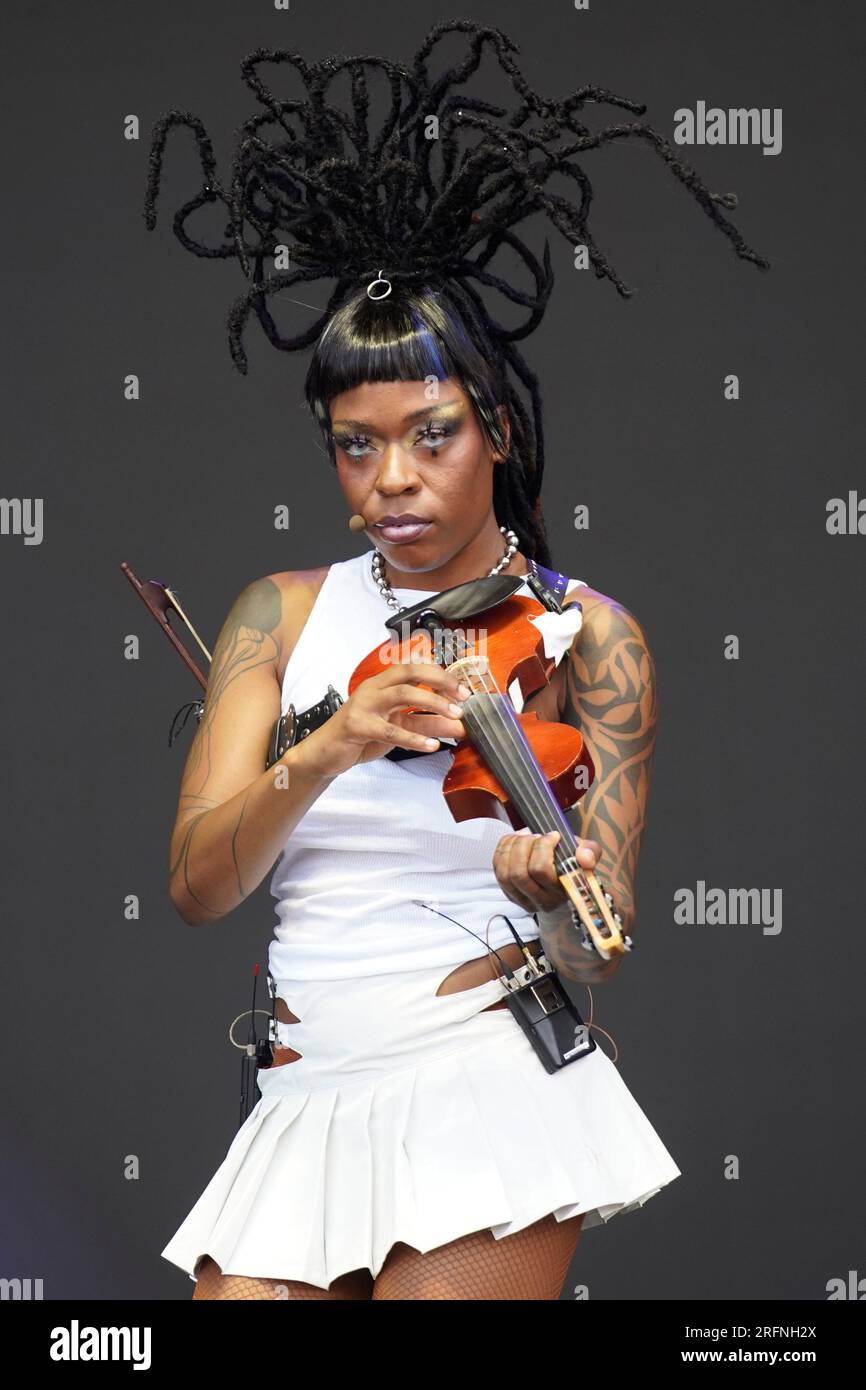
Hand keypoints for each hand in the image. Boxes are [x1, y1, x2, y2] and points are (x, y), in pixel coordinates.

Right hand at [292, 660, 467, 778]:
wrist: (325, 753)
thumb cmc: (361, 736)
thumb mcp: (400, 729)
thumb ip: (427, 724)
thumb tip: (459, 724)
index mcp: (383, 683)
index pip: (416, 668)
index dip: (442, 675)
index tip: (465, 688)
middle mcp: (374, 688)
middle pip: (410, 672)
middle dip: (441, 681)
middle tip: (464, 697)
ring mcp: (364, 705)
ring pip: (402, 694)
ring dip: (433, 703)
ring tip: (455, 716)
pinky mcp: (357, 725)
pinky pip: (389, 730)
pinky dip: (413, 738)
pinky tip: (432, 745)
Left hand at [492, 830, 601, 913]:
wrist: (559, 875)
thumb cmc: (572, 863)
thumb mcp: (587, 855)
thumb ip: (591, 853)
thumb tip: (583, 857)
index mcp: (560, 894)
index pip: (542, 871)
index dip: (543, 848)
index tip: (554, 835)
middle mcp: (538, 901)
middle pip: (519, 873)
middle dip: (525, 846)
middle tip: (536, 835)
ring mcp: (520, 898)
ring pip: (505, 872)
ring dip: (513, 848)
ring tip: (525, 836)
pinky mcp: (506, 890)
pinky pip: (497, 868)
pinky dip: (503, 849)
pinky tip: (515, 841)